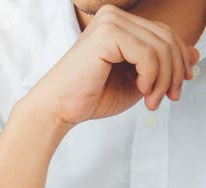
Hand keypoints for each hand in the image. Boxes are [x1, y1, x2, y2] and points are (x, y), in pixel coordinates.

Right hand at [28, 5, 199, 129]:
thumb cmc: (89, 97)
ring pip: (161, 47)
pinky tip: (140, 90)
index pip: (163, 33)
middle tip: (170, 97)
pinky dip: (151, 76)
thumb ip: (162, 65)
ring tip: (152, 101)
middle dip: (174, 71)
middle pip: (166, 38)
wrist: (57, 109)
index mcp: (118, 24)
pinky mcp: (107, 34)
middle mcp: (113, 17)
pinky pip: (147, 54)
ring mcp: (109, 22)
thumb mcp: (137, 80)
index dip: (179, 60)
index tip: (179, 87)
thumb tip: (194, 54)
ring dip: (163, 79)